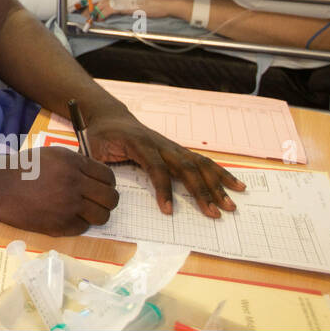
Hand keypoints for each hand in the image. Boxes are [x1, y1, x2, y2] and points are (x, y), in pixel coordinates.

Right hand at [0, 146, 118, 236]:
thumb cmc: (21, 169)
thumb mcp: (51, 155)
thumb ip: (76, 164)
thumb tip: (97, 177)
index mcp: (72, 163)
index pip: (108, 176)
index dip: (107, 183)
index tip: (101, 187)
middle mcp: (74, 183)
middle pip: (110, 198)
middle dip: (107, 201)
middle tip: (96, 202)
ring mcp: (68, 206)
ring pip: (102, 216)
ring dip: (95, 214)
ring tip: (84, 212)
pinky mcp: (59, 225)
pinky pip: (82, 228)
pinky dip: (77, 224)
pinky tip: (65, 217)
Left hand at [78, 0, 185, 24]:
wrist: (166, 5)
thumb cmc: (157, 6)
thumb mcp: (141, 6)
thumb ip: (130, 7)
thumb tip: (124, 11)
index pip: (106, 0)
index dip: (96, 4)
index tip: (88, 9)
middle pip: (102, 1)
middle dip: (90, 8)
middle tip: (82, 14)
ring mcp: (124, 1)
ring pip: (103, 5)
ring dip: (94, 12)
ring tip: (87, 18)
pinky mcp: (127, 6)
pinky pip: (110, 10)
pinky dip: (102, 14)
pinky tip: (98, 19)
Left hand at [85, 109, 245, 217]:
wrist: (111, 117)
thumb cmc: (100, 136)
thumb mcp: (93, 150)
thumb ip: (100, 169)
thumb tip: (106, 192)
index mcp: (139, 144)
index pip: (155, 168)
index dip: (163, 189)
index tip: (168, 211)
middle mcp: (160, 144)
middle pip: (185, 167)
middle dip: (201, 191)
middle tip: (213, 213)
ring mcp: (172, 147)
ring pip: (199, 164)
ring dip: (217, 184)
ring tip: (231, 204)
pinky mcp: (178, 151)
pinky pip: (202, 162)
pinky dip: (220, 174)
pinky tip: (237, 185)